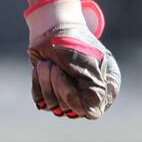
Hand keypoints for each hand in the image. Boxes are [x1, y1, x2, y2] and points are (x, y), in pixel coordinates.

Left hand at [24, 0, 119, 119]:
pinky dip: (37, 83)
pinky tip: (40, 68)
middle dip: (58, 85)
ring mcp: (68, 94)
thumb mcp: (89, 65)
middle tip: (56, 65)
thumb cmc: (72, 43)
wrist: (50, 27)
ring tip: (47, 64)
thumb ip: (95, 92)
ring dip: (46, 82)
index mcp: (104, 88)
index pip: (90, 111)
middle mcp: (87, 94)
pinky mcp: (51, 92)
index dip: (74, 98)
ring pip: (54, 107)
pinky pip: (41, 101)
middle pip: (70, 110)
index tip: (65, 76)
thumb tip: (90, 114)